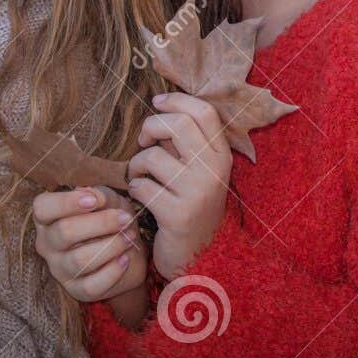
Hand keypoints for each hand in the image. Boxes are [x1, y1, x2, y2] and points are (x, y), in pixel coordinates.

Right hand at [32, 186, 145, 304]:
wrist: (126, 252)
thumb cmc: (110, 219)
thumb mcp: (108, 201)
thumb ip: (99, 195)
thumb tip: (93, 196)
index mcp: (48, 217)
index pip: (43, 207)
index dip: (66, 202)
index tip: (94, 200)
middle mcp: (47, 244)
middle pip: (64, 232)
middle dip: (100, 223)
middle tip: (125, 219)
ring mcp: (59, 269)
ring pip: (79, 260)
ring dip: (110, 247)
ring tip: (129, 238)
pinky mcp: (76, 290)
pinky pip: (91, 285)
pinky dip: (112, 272)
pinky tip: (125, 259)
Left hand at [127, 92, 232, 279]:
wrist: (200, 257)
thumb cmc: (191, 205)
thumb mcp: (198, 171)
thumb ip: (186, 142)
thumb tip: (162, 107)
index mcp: (222, 156)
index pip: (204, 112)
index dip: (176, 100)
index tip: (157, 102)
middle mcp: (214, 172)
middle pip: (178, 125)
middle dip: (150, 126)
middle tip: (144, 141)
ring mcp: (197, 193)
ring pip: (152, 157)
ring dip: (136, 164)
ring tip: (140, 175)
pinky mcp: (178, 215)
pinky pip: (142, 186)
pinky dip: (134, 188)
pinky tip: (140, 196)